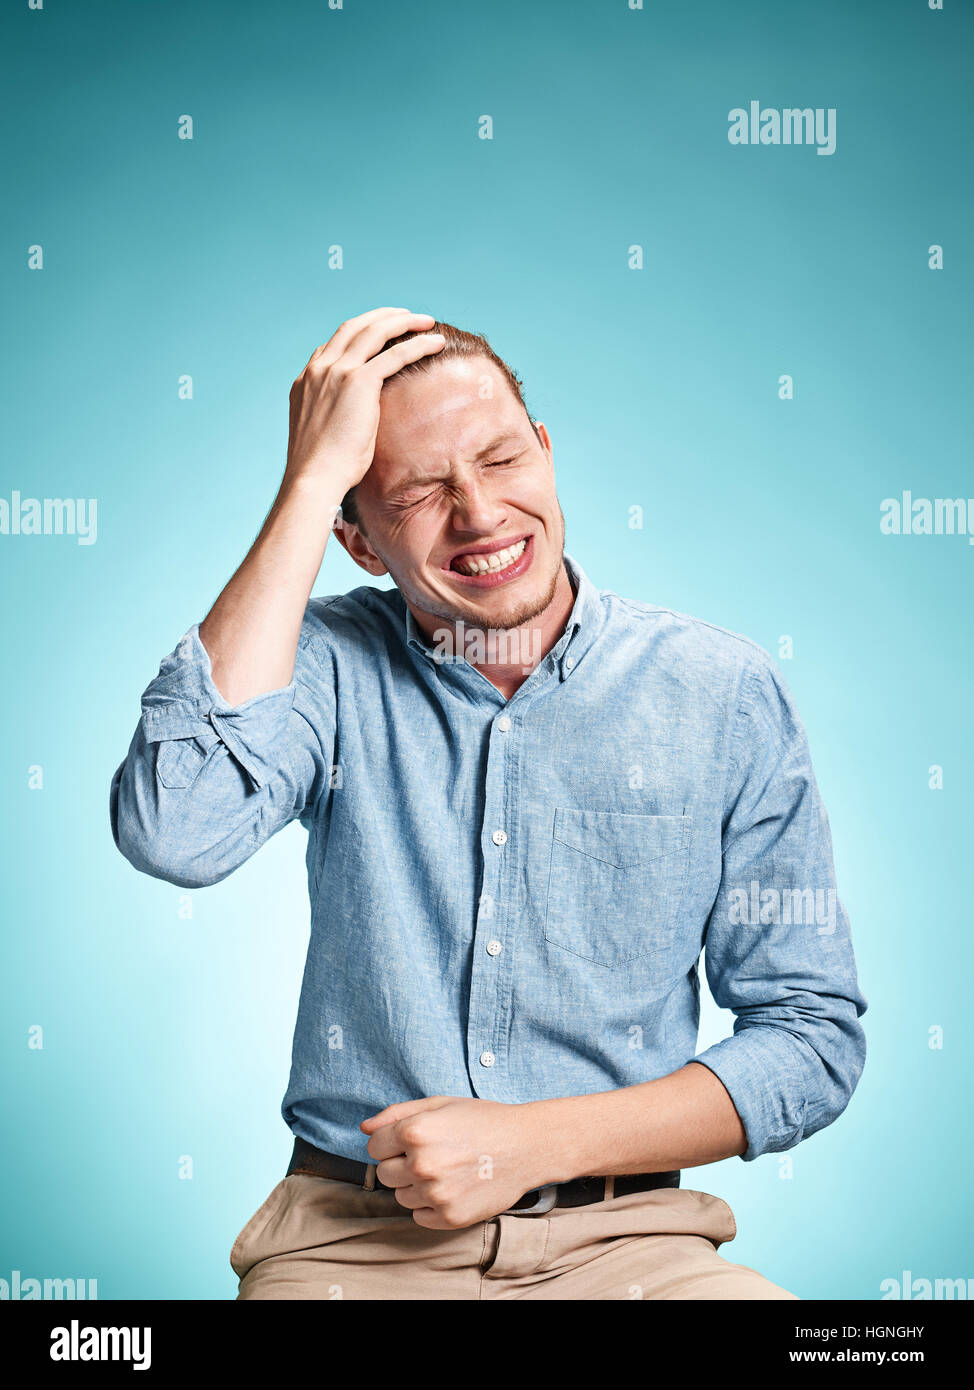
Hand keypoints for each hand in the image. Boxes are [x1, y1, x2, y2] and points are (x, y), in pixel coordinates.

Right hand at [283, 307, 444, 500]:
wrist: (314, 478)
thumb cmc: (322, 468)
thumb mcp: (323, 432)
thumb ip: (334, 414)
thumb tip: (354, 422)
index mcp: (307, 379)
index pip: (335, 343)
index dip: (361, 332)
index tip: (381, 332)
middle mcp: (320, 368)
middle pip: (355, 326)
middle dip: (383, 317)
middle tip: (406, 316)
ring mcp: (337, 371)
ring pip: (376, 331)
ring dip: (404, 321)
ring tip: (427, 322)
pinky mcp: (358, 381)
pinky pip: (395, 353)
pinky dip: (418, 344)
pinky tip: (436, 343)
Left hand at [360, 1096, 546, 1229]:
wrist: (525, 1146)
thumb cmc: (482, 1120)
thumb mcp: (439, 1103)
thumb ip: (396, 1113)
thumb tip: (364, 1128)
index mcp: (415, 1131)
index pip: (373, 1146)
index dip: (390, 1142)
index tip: (411, 1140)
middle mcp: (422, 1164)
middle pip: (383, 1174)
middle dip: (400, 1164)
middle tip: (432, 1154)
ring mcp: (436, 1194)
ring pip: (400, 1197)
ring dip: (415, 1185)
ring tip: (445, 1170)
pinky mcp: (449, 1217)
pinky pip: (418, 1216)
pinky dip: (430, 1205)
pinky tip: (452, 1187)